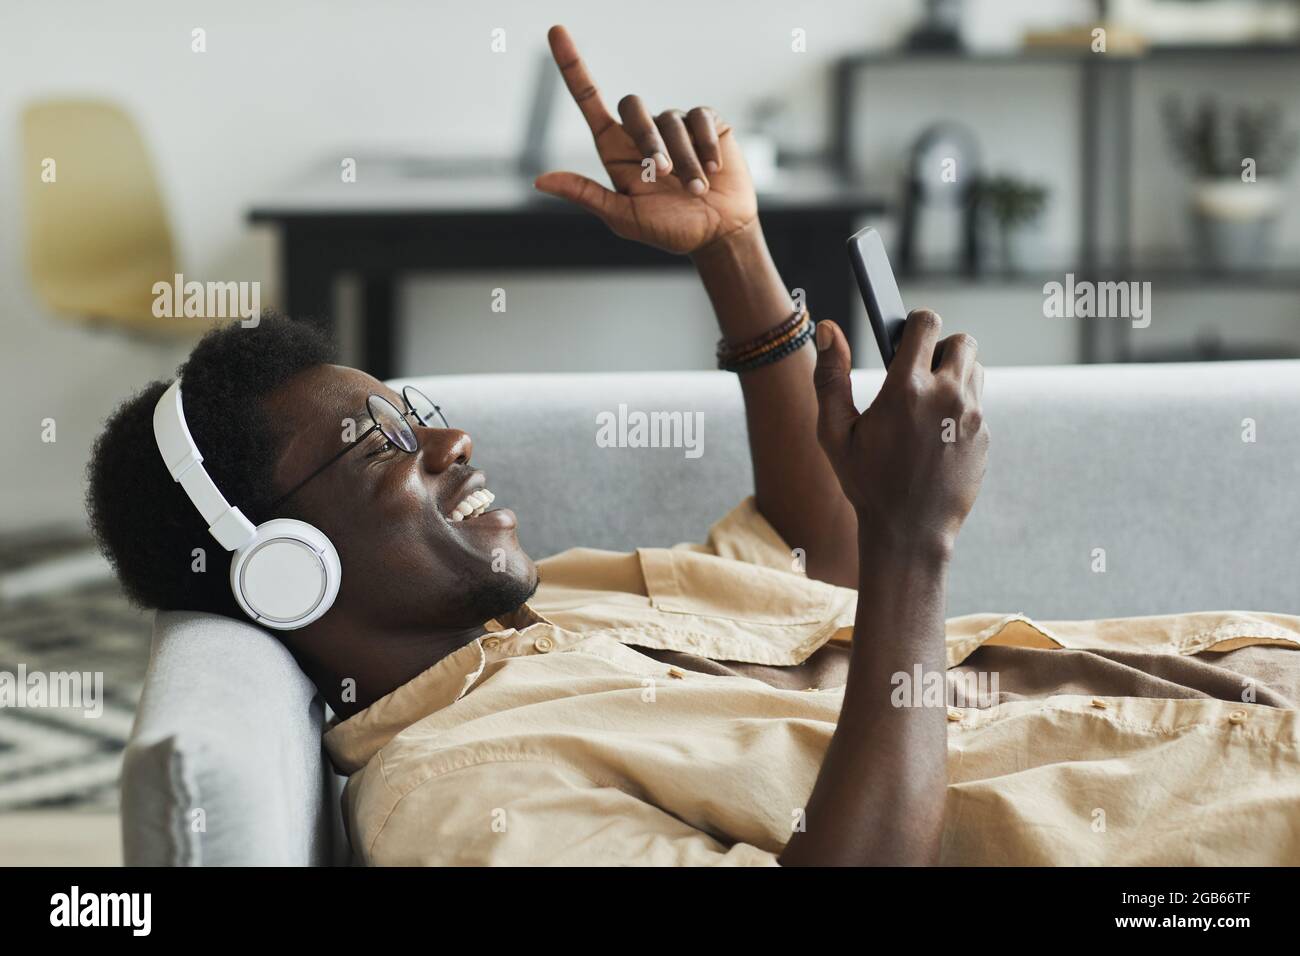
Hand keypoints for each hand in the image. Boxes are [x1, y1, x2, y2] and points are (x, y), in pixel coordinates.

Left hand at [534, 25, 757, 254]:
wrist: (718, 234)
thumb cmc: (670, 229)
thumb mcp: (625, 219)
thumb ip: (587, 196)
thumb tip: (541, 181)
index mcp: (616, 149)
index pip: (589, 98)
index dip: (572, 65)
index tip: (556, 31)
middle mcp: (642, 132)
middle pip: (632, 106)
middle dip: (648, 140)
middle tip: (664, 174)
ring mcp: (675, 125)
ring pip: (671, 121)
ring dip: (685, 160)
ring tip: (697, 191)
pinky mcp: (706, 124)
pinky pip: (700, 119)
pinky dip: (705, 147)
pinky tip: (712, 171)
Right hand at [812, 312, 988, 560]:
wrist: (909, 532)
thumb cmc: (866, 483)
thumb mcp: (834, 432)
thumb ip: (830, 376)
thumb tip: (828, 328)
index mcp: (906, 389)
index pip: (927, 323)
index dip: (915, 325)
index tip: (905, 340)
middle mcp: (946, 396)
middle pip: (962, 340)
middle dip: (940, 348)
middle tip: (918, 373)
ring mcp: (972, 417)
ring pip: (975, 369)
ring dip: (954, 375)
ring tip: (928, 402)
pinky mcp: (985, 436)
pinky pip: (978, 404)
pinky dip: (961, 408)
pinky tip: (936, 436)